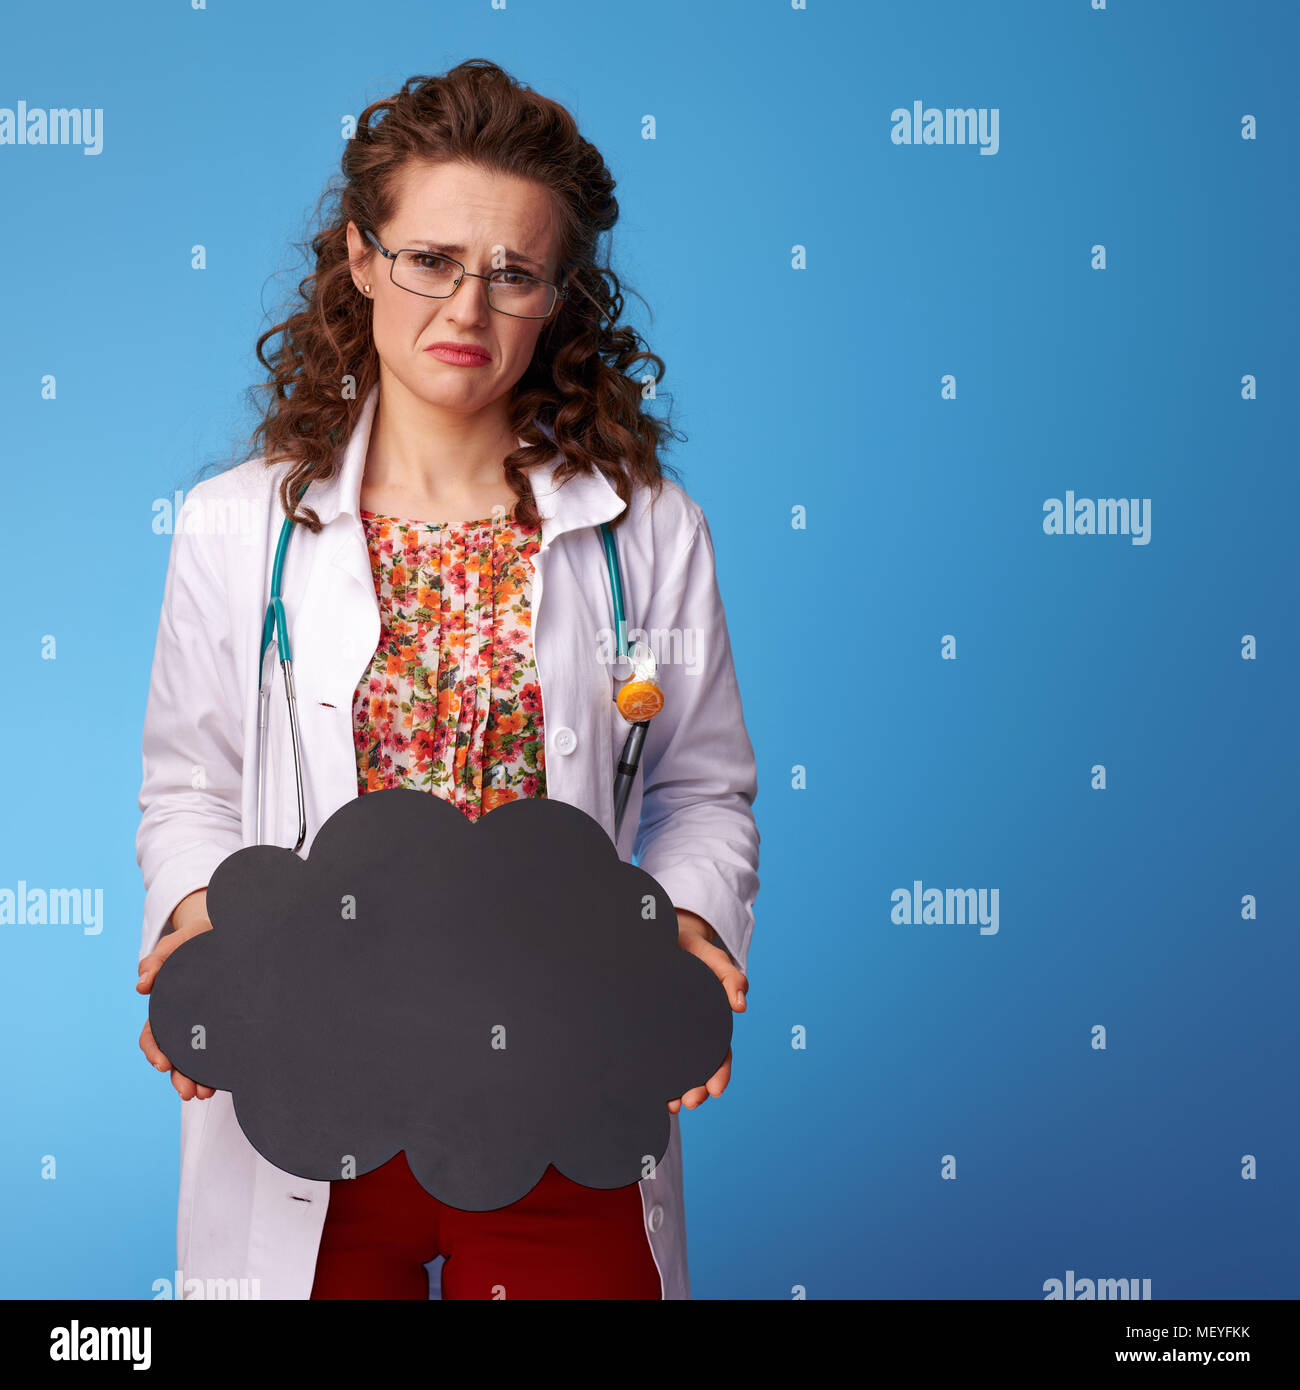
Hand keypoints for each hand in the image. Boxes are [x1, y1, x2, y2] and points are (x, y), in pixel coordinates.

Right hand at [136, 890, 215, 1100]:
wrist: (232, 932)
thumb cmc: (201, 936)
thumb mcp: (181, 941)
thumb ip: (160, 957)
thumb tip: (141, 983)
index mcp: (167, 1003)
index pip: (154, 1034)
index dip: (155, 1051)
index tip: (164, 1064)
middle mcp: (183, 1019)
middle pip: (174, 1055)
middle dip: (178, 1077)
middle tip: (189, 1092)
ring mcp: (204, 1024)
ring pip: (194, 1059)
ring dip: (196, 1079)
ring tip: (205, 1093)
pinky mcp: (225, 1025)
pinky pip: (217, 1051)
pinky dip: (216, 1068)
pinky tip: (222, 1080)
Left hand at [668, 909, 747, 1114]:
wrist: (659, 934)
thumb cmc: (690, 947)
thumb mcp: (712, 958)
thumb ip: (730, 977)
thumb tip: (741, 1006)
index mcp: (710, 1018)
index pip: (718, 1051)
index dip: (719, 1072)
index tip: (715, 1090)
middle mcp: (690, 1029)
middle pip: (697, 1065)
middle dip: (696, 1088)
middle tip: (690, 1102)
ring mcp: (668, 1029)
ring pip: (674, 1065)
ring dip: (675, 1088)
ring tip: (670, 1105)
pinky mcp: (648, 1025)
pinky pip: (651, 1052)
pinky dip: (651, 1074)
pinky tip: (645, 1088)